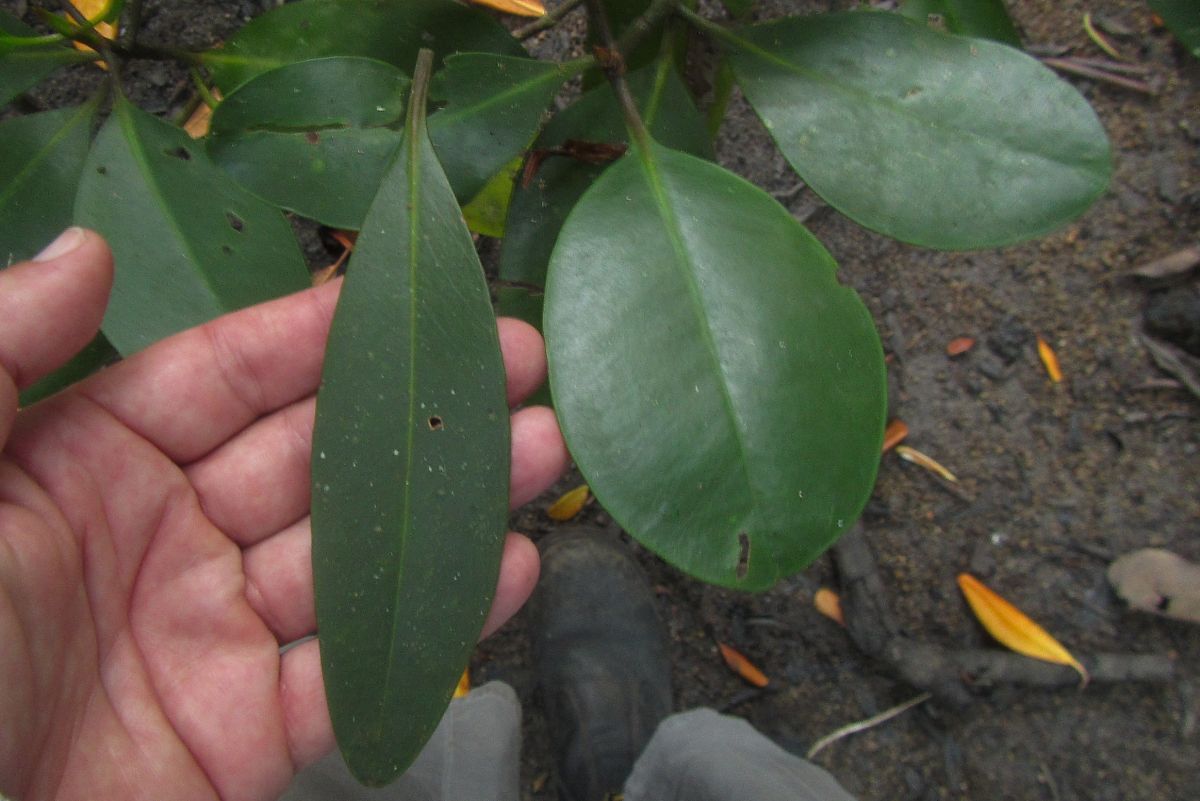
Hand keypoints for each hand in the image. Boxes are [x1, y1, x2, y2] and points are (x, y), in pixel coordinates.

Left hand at [0, 229, 568, 800]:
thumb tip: (88, 249)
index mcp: (83, 465)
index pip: (226, 377)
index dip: (320, 333)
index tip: (413, 297)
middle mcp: (162, 540)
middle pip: (315, 457)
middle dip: (416, 408)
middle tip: (518, 361)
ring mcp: (212, 639)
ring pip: (353, 557)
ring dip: (450, 503)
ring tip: (543, 447)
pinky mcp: (244, 736)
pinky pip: (355, 672)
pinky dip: (437, 626)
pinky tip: (506, 568)